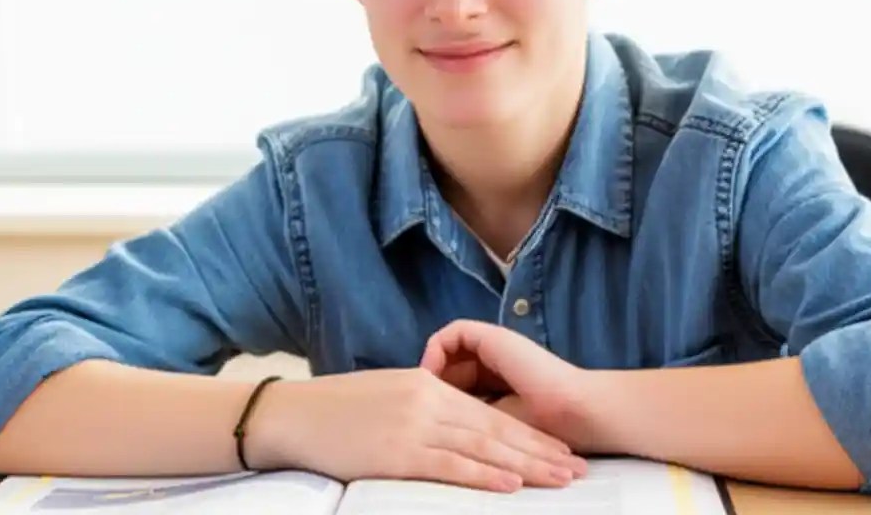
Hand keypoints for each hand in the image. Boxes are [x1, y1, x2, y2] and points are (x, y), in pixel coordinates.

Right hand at [247, 368, 587, 491]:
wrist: (294, 414)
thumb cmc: (337, 409)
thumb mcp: (390, 393)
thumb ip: (426, 405)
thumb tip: (457, 426)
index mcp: (428, 386)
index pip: (490, 411)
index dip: (528, 432)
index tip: (558, 448)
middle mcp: (428, 401)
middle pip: (496, 429)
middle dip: (540, 451)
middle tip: (576, 468)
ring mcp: (414, 426)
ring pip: (482, 448)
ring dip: (525, 465)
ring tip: (559, 478)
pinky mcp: (397, 452)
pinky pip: (449, 465)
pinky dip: (482, 475)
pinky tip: (510, 484)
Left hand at [420, 320, 594, 451]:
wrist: (573, 409)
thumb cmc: (543, 429)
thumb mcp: (497, 427)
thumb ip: (470, 424)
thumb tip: (437, 434)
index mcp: (499, 381)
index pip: (456, 384)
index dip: (437, 398)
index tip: (423, 419)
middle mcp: (495, 359)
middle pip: (448, 364)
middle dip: (429, 384)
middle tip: (414, 405)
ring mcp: (494, 344)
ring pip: (447, 349)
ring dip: (431, 368)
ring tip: (420, 393)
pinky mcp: (492, 336)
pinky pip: (451, 334)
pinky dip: (436, 352)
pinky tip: (430, 377)